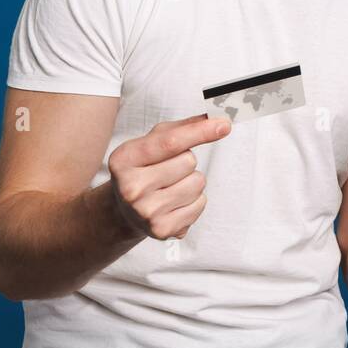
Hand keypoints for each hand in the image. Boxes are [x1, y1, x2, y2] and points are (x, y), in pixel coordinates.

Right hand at [107, 113, 230, 239]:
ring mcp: (145, 211)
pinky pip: (200, 204)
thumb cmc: (144, 169)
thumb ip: (182, 128)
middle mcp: (130, 187)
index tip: (223, 125)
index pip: (169, 142)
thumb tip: (214, 118)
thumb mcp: (153, 143)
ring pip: (198, 183)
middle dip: (186, 161)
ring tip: (171, 187)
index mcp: (124, 159)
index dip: (200, 132)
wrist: (124, 211)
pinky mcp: (162, 229)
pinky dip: (194, 201)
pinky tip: (174, 203)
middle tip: (168, 171)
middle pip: (188, 161)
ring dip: (192, 182)